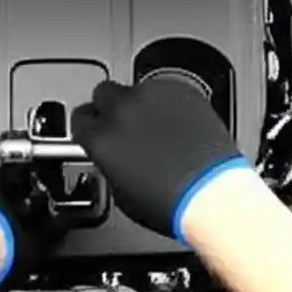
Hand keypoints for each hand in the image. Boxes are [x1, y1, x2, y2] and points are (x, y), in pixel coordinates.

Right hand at [71, 79, 250, 241]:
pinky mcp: (182, 91)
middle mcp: (123, 110)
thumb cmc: (171, 202)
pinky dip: (168, 103)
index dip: (89, 126)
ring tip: (158, 129)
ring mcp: (153, 96)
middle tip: (125, 126)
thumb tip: (112, 154)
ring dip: (141, 105)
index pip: (80, 118)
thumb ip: (109, 161)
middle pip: (103, 92)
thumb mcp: (121, 191)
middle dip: (111, 107)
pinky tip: (177, 125)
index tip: (96, 131)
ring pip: (136, 89)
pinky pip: (166, 90)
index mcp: (101, 137)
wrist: (212, 194)